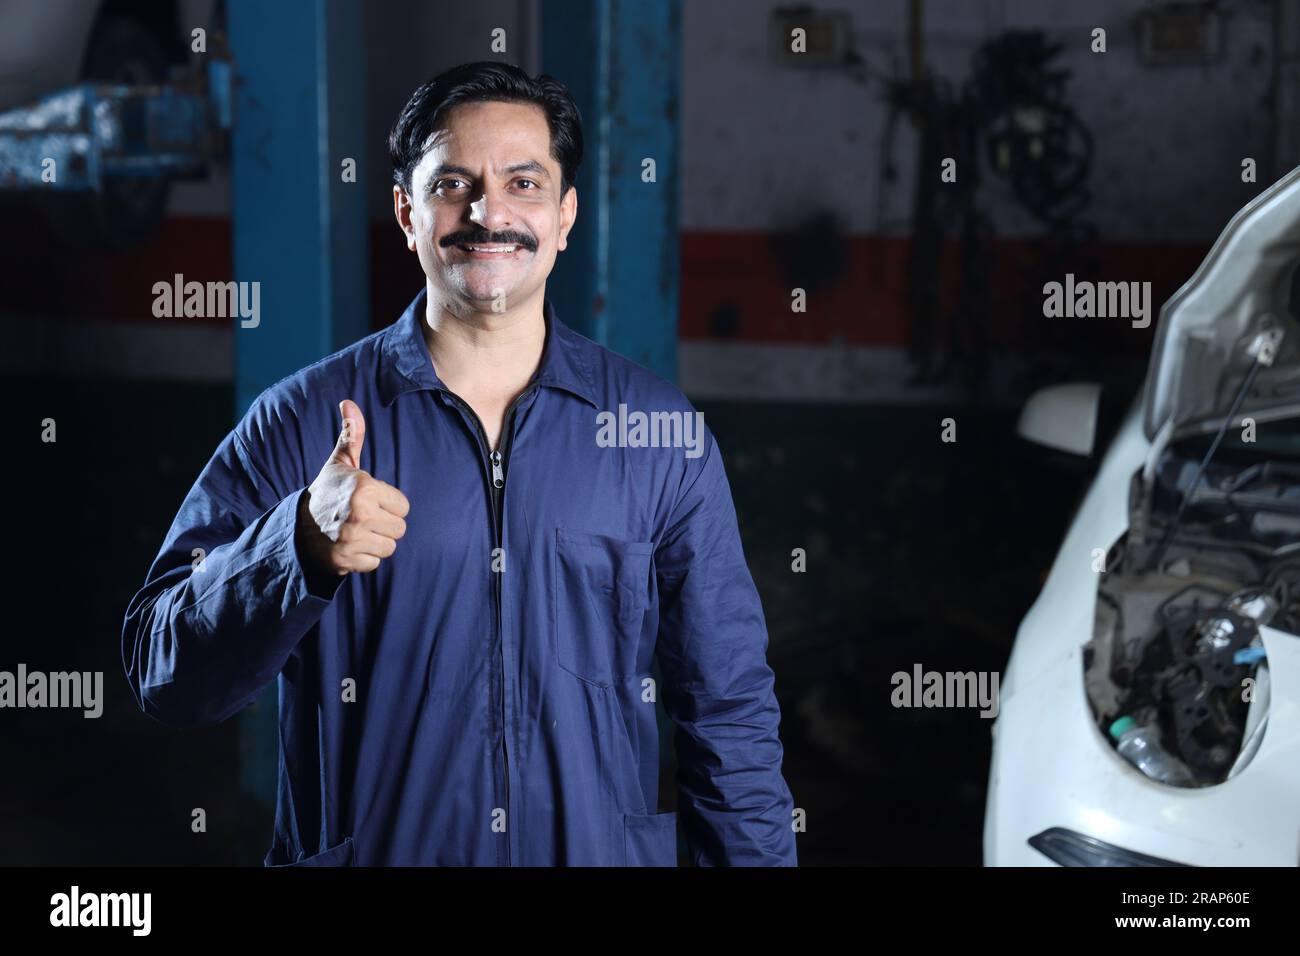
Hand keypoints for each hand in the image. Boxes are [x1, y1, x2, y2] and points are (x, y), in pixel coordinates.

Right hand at [297, 399, 409, 578]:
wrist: (297, 526)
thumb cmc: (327, 491)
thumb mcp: (340, 463)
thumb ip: (352, 436)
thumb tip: (349, 403)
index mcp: (364, 488)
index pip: (404, 506)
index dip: (390, 504)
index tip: (370, 501)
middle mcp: (359, 514)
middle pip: (400, 529)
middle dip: (386, 524)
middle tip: (364, 518)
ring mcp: (352, 539)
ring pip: (389, 547)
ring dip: (377, 542)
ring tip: (358, 531)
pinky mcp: (346, 560)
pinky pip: (375, 563)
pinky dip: (365, 558)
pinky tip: (350, 546)